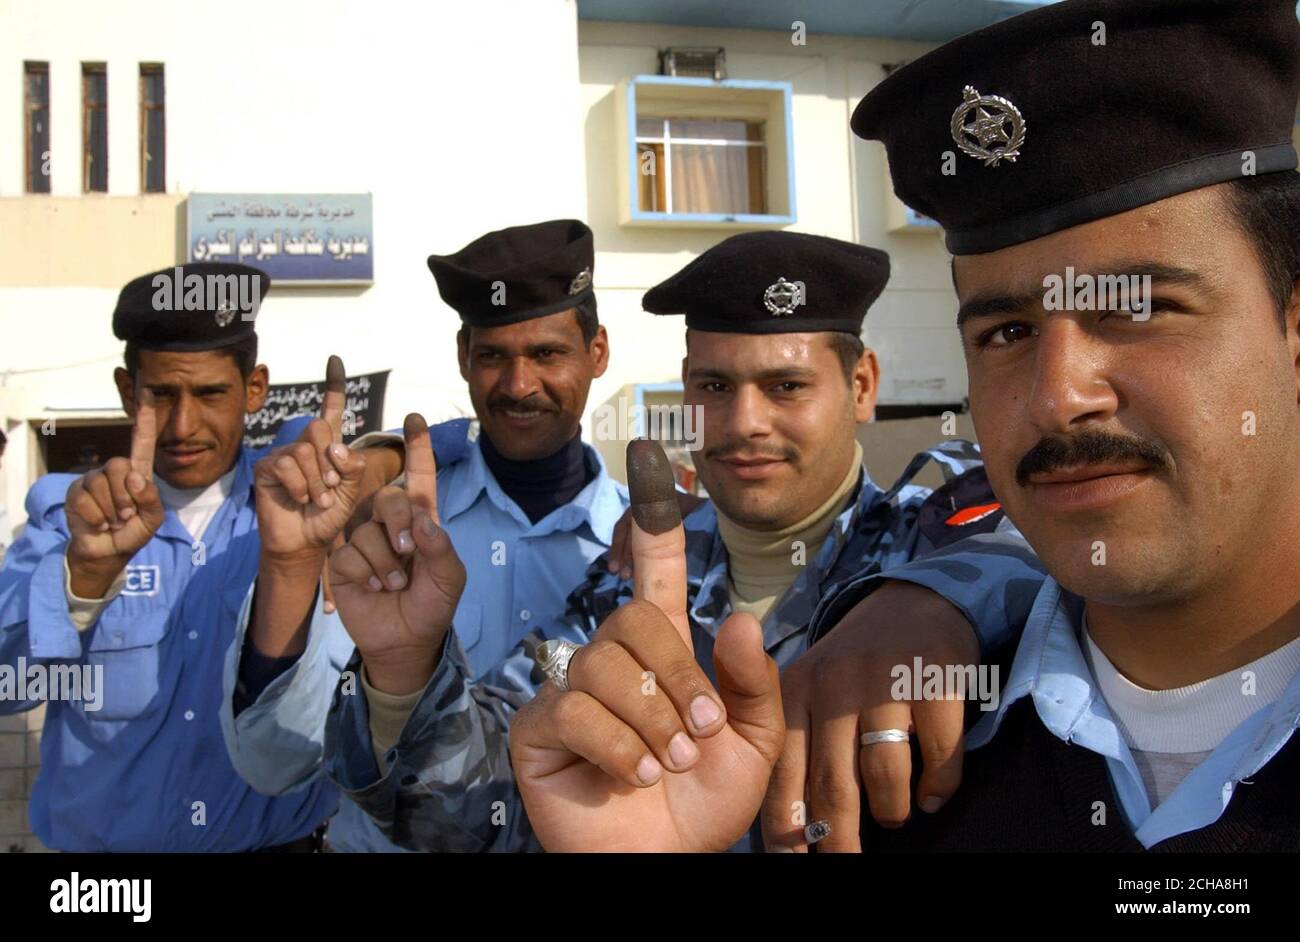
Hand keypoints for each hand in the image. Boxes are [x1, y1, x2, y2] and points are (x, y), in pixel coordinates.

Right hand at [65, 384, 165, 596]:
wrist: (107, 553)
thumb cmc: (132, 532)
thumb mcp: (152, 518)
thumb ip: (151, 498)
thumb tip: (135, 478)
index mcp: (137, 473)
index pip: (142, 440)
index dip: (145, 416)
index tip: (147, 389)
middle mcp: (114, 471)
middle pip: (120, 466)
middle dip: (125, 497)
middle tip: (126, 515)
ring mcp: (92, 480)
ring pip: (102, 484)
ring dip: (111, 510)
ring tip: (113, 520)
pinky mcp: (75, 492)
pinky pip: (87, 500)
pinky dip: (96, 517)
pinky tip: (98, 523)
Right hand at [253, 356, 368, 560]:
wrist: (306, 542)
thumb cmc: (328, 516)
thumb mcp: (350, 490)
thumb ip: (351, 466)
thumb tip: (335, 448)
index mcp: (328, 446)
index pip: (331, 410)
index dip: (334, 385)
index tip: (335, 359)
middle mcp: (305, 445)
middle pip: (317, 428)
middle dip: (329, 461)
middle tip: (332, 486)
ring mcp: (284, 455)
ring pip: (304, 450)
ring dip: (316, 480)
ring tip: (317, 500)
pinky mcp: (267, 467)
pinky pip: (286, 465)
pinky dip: (299, 485)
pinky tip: (299, 498)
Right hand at [328, 414, 465, 694]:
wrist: (404, 641)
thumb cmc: (432, 606)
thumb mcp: (449, 579)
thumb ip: (440, 548)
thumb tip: (421, 520)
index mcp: (422, 522)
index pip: (420, 478)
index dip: (419, 448)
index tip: (415, 418)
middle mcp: (391, 525)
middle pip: (389, 498)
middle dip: (397, 520)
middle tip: (406, 551)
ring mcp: (364, 541)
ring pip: (366, 530)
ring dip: (384, 560)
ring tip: (395, 585)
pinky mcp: (342, 561)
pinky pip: (347, 553)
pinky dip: (364, 572)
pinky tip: (372, 588)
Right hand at [509, 440, 784, 851]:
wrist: (665, 864)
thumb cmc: (702, 804)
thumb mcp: (752, 743)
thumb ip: (753, 683)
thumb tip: (736, 616)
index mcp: (663, 653)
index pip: (653, 570)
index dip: (652, 515)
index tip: (651, 452)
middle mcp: (612, 661)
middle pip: (634, 621)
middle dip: (677, 678)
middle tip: (699, 734)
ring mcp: (570, 692)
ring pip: (604, 666)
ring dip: (651, 722)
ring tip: (665, 764)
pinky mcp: (540, 729)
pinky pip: (576, 710)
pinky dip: (616, 747)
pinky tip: (629, 775)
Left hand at [760, 581, 977, 851]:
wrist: (913, 600)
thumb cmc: (855, 667)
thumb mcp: (811, 691)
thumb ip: (798, 748)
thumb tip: (792, 830)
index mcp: (795, 692)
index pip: (784, 772)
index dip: (787, 826)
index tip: (792, 861)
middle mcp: (836, 686)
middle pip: (834, 783)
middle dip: (836, 838)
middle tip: (842, 865)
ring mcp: (886, 682)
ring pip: (885, 774)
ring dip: (890, 810)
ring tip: (893, 819)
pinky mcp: (935, 680)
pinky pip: (940, 754)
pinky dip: (938, 784)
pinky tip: (933, 796)